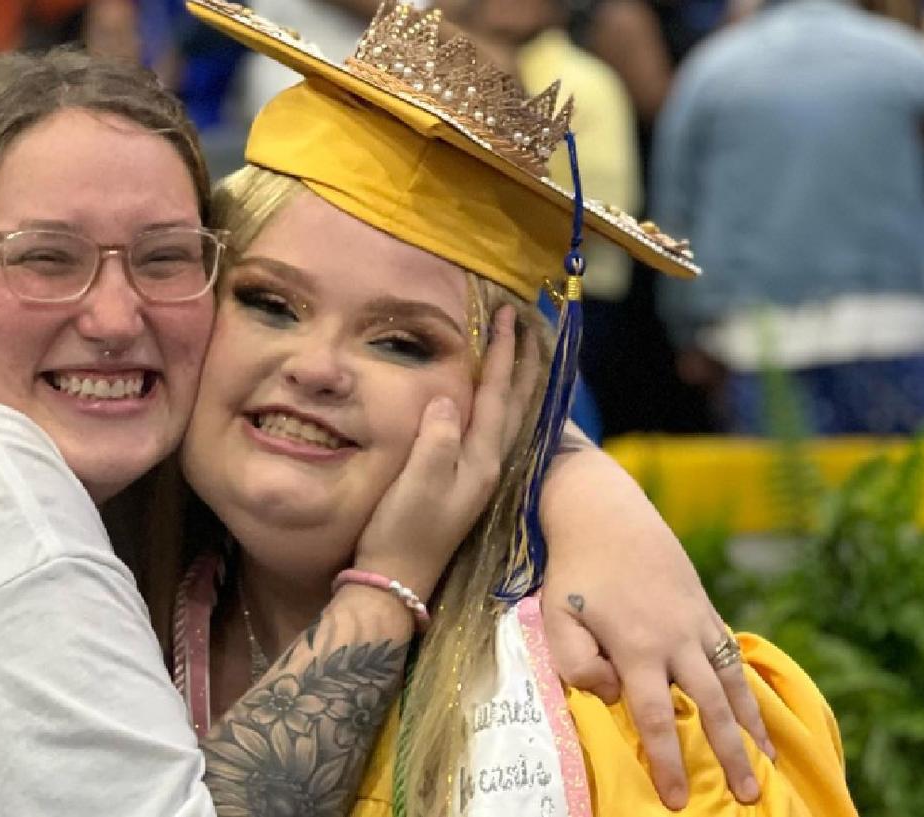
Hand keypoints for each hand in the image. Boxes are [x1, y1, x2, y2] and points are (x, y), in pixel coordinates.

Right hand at [353, 306, 540, 600]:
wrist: (394, 583)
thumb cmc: (401, 533)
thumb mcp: (418, 484)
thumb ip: (437, 440)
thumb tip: (450, 399)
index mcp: (481, 460)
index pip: (498, 395)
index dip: (503, 354)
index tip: (509, 314)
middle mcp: (488, 467)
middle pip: (515, 404)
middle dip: (523, 361)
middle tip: (530, 322)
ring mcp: (478, 478)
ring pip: (508, 418)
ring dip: (517, 382)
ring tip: (522, 352)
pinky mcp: (463, 488)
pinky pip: (491, 432)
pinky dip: (498, 407)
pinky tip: (492, 404)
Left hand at [538, 448, 774, 809]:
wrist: (602, 511)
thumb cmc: (573, 569)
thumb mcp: (556, 617)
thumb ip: (576, 664)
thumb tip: (613, 696)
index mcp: (636, 646)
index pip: (654, 717)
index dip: (666, 761)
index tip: (676, 799)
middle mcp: (675, 637)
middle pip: (709, 707)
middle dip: (727, 755)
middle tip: (745, 798)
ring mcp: (695, 621)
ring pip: (732, 681)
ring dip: (751, 724)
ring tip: (767, 762)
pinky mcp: (703, 607)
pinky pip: (732, 653)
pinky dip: (748, 686)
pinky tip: (756, 708)